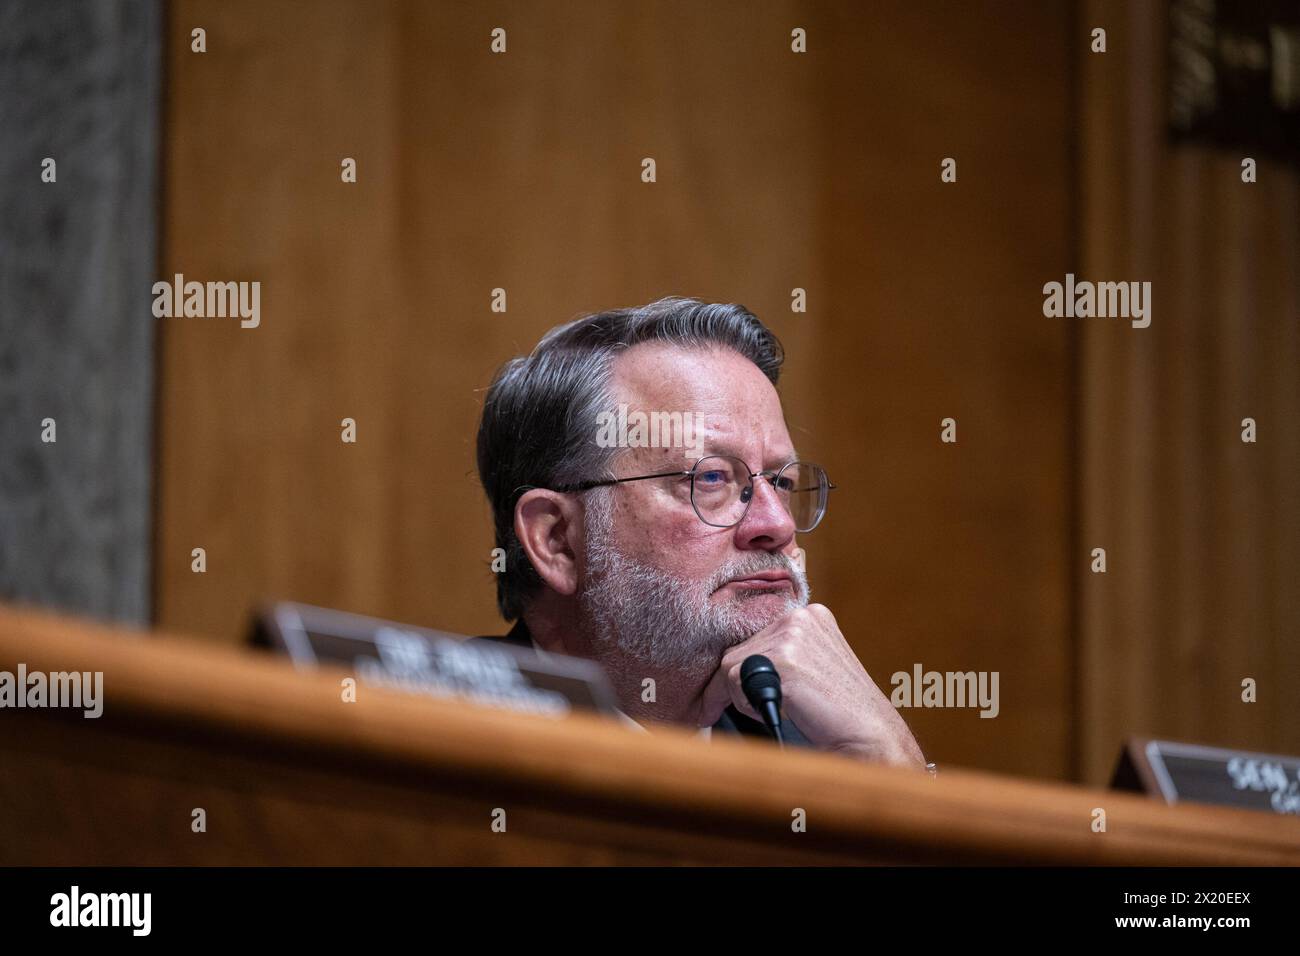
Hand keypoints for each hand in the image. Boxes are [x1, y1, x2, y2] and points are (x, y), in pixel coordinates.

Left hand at [695, 604, 924, 766]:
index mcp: (809, 615)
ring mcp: (791, 635)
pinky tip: (776, 710)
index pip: (753, 636)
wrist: (869, 734)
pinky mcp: (783, 659)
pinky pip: (735, 681)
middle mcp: (799, 617)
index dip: (743, 667)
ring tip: (774, 708)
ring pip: (730, 666)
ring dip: (741, 696)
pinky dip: (745, 705)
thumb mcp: (812, 666)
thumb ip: (782, 653)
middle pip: (737, 649)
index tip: (731, 689)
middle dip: (738, 683)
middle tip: (753, 707)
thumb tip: (732, 665)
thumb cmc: (840, 709)